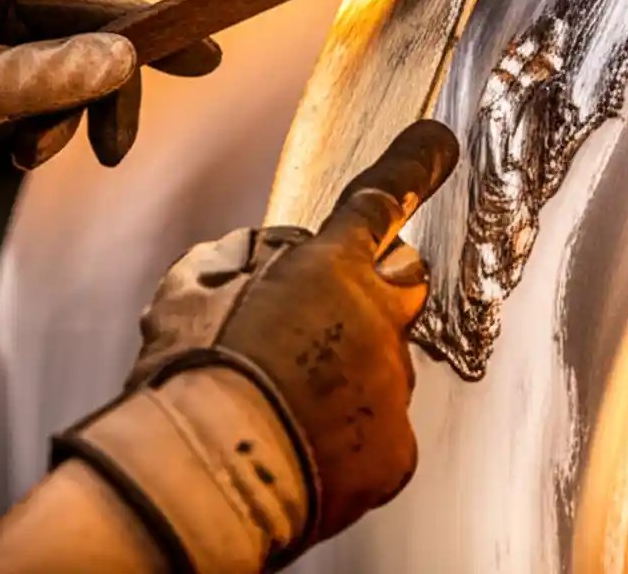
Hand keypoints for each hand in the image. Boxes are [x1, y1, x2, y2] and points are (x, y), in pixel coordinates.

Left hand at [0, 0, 218, 220]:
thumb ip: (47, 75)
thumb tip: (123, 61)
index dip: (155, 28)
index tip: (204, 54)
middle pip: (99, 35)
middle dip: (107, 94)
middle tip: (113, 148)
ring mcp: (10, 30)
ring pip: (84, 68)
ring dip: (75, 118)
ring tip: (34, 154)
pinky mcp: (10, 63)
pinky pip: (61, 86)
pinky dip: (56, 122)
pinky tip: (24, 147)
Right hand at [127, 119, 458, 544]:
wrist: (201, 483)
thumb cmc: (189, 384)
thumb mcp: (190, 293)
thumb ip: (241, 258)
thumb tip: (266, 256)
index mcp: (329, 269)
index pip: (381, 202)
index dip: (413, 167)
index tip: (438, 145)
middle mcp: (377, 321)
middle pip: (403, 285)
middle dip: (377, 291)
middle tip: (323, 323)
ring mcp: (393, 389)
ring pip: (384, 368)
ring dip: (348, 378)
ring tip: (284, 410)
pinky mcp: (396, 451)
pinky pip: (381, 433)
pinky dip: (350, 440)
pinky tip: (303, 451)